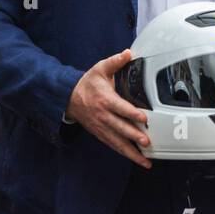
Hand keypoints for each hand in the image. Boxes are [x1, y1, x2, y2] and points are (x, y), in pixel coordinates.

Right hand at [66, 50, 151, 168]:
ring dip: (131, 152)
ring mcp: (102, 127)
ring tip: (145, 160)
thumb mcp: (100, 69)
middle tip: (146, 142)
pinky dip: (125, 154)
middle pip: (120, 128)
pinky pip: (114, 146)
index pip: (120, 108)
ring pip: (117, 142)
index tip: (143, 118)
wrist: (68, 98)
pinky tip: (138, 159)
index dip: (131, 113)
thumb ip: (115, 62)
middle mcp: (103, 116)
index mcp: (105, 99)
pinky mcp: (101, 134)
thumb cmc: (87, 84)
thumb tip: (128, 53)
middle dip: (133, 136)